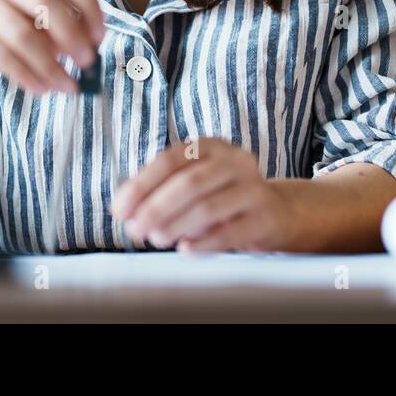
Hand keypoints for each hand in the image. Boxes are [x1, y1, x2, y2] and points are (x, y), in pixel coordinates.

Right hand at [0, 0, 105, 94]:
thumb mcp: (32, 21)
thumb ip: (60, 26)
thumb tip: (90, 48)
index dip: (89, 8)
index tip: (99, 38)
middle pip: (46, 1)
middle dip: (72, 36)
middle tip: (88, 64)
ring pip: (24, 34)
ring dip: (51, 65)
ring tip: (67, 86)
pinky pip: (2, 55)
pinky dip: (27, 75)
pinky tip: (41, 88)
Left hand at [110, 136, 294, 252]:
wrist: (275, 212)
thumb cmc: (222, 197)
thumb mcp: (194, 183)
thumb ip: (159, 190)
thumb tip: (123, 207)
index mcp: (210, 146)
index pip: (170, 160)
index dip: (141, 185)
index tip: (120, 210)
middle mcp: (234, 161)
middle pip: (189, 183)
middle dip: (156, 208)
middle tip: (135, 230)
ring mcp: (253, 188)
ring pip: (208, 207)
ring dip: (175, 226)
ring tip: (156, 239)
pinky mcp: (265, 217)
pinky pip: (230, 232)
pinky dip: (203, 243)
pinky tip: (185, 249)